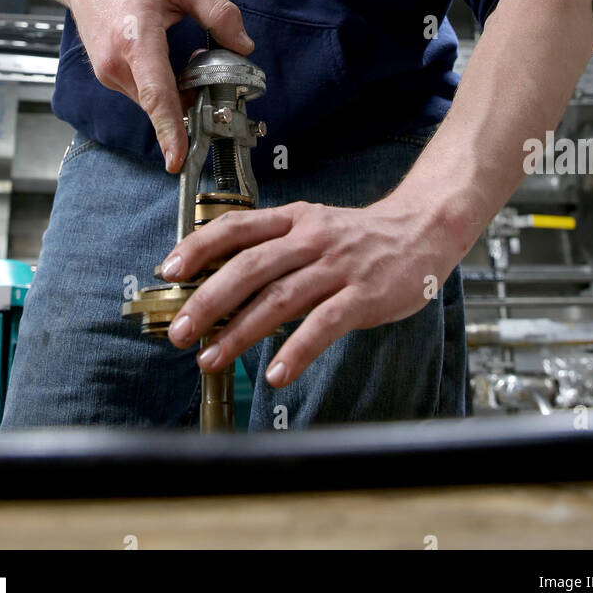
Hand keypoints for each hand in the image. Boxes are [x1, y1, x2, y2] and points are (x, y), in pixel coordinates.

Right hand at [64, 0, 253, 171]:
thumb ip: (218, 13)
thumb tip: (243, 45)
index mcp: (136, 40)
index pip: (157, 94)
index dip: (171, 130)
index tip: (179, 158)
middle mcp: (117, 64)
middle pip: (162, 102)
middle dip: (191, 100)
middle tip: (212, 75)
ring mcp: (108, 73)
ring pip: (153, 100)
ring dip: (177, 89)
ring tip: (186, 53)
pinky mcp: (107, 75)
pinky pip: (143, 92)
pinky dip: (162, 84)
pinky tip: (167, 56)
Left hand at [160, 193, 461, 385]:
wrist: (422, 231)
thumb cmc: (360, 237)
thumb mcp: (313, 225)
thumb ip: (273, 246)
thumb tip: (219, 276)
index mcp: (294, 220)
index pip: (237, 227)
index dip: (200, 247)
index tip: (169, 270)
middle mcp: (311, 239)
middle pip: (250, 267)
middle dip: (208, 300)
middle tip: (180, 332)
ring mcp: (338, 267)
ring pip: (281, 297)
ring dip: (241, 331)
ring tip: (212, 358)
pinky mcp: (365, 295)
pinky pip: (325, 324)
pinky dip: (298, 350)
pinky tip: (277, 372)